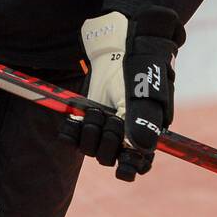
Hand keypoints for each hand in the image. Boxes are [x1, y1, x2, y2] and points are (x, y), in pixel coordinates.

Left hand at [58, 6, 183, 180]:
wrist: (116, 48)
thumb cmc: (137, 69)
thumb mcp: (143, 92)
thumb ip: (142, 120)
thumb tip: (138, 150)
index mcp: (145, 132)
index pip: (138, 164)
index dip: (129, 167)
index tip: (123, 165)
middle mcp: (123, 134)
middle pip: (109, 158)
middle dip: (107, 140)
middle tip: (111, 118)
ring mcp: (103, 127)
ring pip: (90, 149)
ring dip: (91, 131)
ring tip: (96, 110)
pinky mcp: (86, 119)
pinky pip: (72, 138)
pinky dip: (71, 132)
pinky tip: (73, 122)